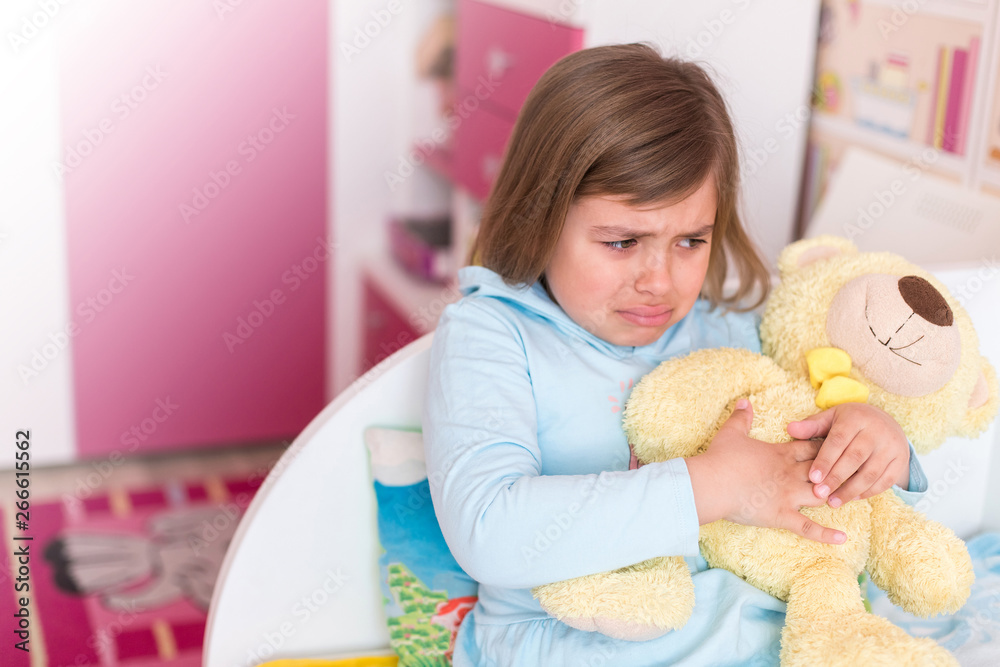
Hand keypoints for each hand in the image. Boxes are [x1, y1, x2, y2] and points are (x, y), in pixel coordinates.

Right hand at [686, 399, 846, 544]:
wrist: (711, 483)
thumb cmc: (721, 459)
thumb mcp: (731, 433)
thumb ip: (741, 417)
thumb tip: (744, 401)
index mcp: (781, 454)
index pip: (813, 447)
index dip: (828, 445)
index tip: (842, 444)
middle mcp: (790, 474)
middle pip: (824, 470)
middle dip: (838, 470)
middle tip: (854, 470)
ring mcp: (788, 496)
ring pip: (822, 496)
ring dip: (835, 497)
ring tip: (851, 500)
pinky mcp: (782, 515)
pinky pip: (808, 527)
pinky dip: (825, 534)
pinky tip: (842, 537)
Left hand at [786, 403, 909, 508]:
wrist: (886, 422)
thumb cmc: (850, 422)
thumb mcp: (832, 418)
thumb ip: (812, 426)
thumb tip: (790, 429)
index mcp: (856, 418)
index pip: (838, 441)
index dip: (825, 460)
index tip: (812, 477)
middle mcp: (876, 431)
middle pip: (854, 458)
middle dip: (836, 478)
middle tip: (819, 494)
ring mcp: (891, 447)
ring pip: (871, 472)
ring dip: (851, 490)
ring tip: (833, 502)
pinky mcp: (900, 461)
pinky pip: (885, 481)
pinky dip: (868, 492)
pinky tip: (852, 498)